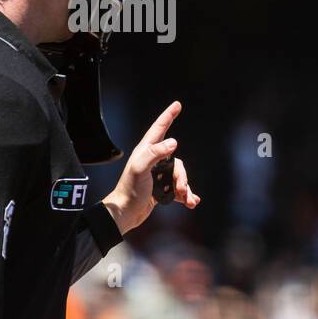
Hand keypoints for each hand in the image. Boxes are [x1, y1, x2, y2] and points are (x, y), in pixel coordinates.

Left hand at [102, 100, 200, 235]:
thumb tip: (174, 142)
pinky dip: (187, 196)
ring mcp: (158, 175)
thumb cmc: (130, 190)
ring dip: (186, 188)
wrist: (126, 213)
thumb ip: (155, 153)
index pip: (159, 128)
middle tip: (181, 189)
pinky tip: (191, 203)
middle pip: (177, 161)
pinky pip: (180, 189)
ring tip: (187, 200)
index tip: (177, 105)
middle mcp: (153, 161)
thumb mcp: (140, 169)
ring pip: (181, 176)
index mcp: (146, 151)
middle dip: (183, 177)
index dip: (168, 116)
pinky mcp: (162, 188)